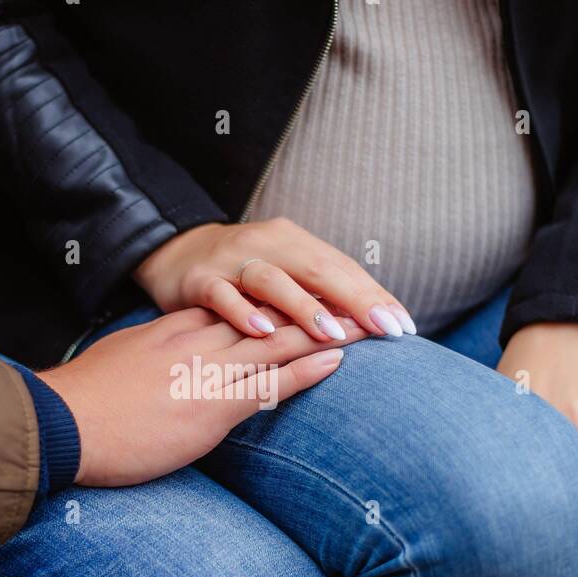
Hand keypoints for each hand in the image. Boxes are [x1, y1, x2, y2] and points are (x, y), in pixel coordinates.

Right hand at [38, 305, 365, 485]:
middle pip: (264, 316)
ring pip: (276, 341)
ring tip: (362, 320)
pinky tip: (338, 359)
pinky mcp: (211, 404)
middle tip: (352, 296)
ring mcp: (205, 370)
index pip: (234, 308)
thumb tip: (157, 372)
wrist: (58, 423)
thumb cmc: (80, 407)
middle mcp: (194, 342)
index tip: (305, 293)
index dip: (273, 302)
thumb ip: (148, 363)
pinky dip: (308, 368)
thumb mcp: (119, 369)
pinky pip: (271, 382)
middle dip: (309, 307)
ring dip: (322, 330)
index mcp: (171, 332)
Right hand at [133, 218, 416, 341]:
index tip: (403, 326)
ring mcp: (231, 262)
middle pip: (316, 270)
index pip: (342, 269)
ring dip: (302, 308)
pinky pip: (223, 296)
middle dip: (352, 301)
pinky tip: (262, 332)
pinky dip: (242, 313)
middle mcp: (267, 245)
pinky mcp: (199, 281)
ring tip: (330, 334)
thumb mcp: (284, 273)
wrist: (174, 252)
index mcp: (294, 242)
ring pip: (272, 281)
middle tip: (382, 330)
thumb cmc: (242, 273)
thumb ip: (320, 293)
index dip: (373, 296)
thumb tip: (376, 320)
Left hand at [496, 322, 577, 576]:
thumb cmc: (526, 377)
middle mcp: (544, 435)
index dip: (524, 554)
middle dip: (562, 562)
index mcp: (514, 442)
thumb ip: (493, 454)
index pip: (519, 507)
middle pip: (554, 509)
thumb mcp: (497, 411)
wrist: (562, 322)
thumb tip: (466, 508)